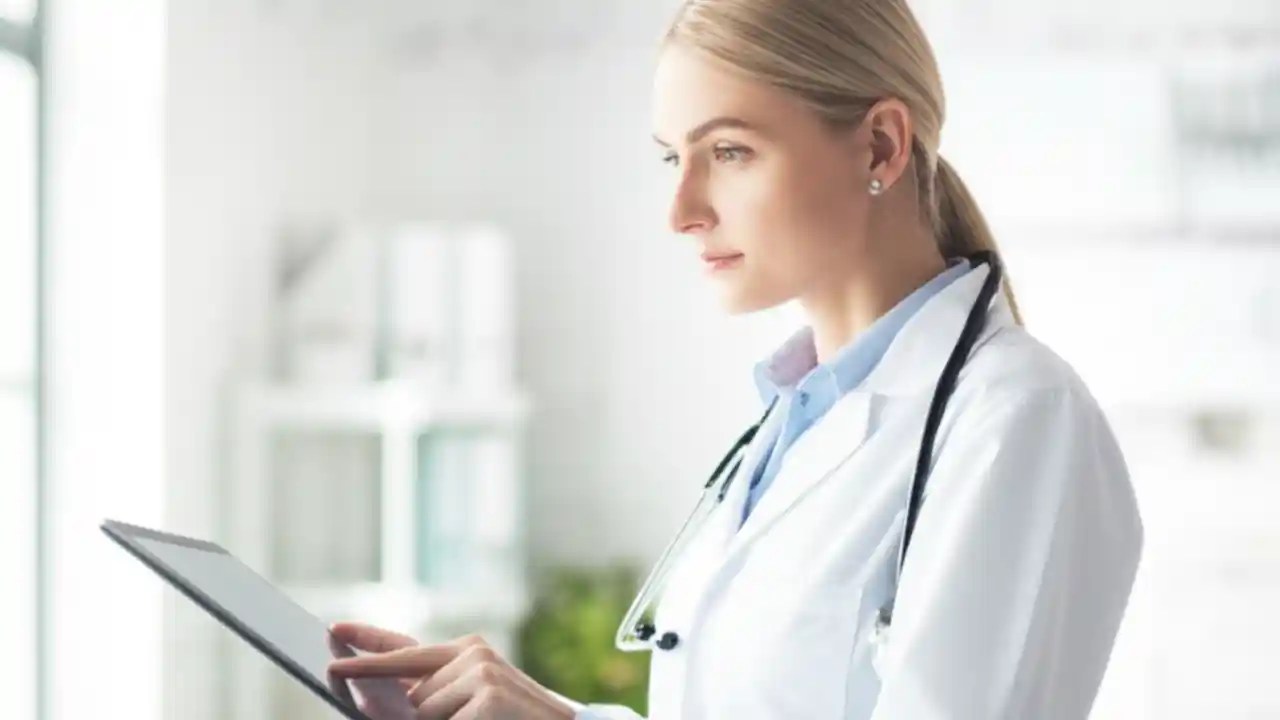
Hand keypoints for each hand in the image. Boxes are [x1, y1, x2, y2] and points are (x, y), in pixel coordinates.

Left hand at [329, 623, 575, 719]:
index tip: (332, 631)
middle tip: (406, 693)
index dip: (367, 640)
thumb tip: (375, 702)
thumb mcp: (467, 702)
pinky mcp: (487, 695)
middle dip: (398, 709)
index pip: (406, 645)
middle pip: (407, 690)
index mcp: (467, 651)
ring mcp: (481, 671)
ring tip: (483, 718)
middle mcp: (472, 652)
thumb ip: (427, 697)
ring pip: (420, 712)